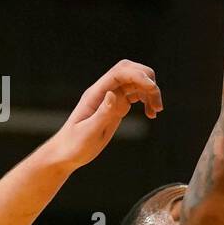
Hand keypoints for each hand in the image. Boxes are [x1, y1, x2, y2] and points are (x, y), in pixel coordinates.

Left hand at [48, 60, 162, 171]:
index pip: (119, 73)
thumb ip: (102, 113)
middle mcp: (104, 91)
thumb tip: (113, 94)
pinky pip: (136, 94)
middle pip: (129, 71)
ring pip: (135, 82)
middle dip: (148, 81)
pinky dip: (147, 100)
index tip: (153, 88)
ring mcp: (111, 98)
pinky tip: (151, 114)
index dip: (138, 75)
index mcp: (96, 94)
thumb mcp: (89, 132)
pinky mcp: (117, 106)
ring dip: (150, 92)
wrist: (66, 153)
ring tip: (156, 111)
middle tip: (157, 103)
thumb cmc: (74, 145)